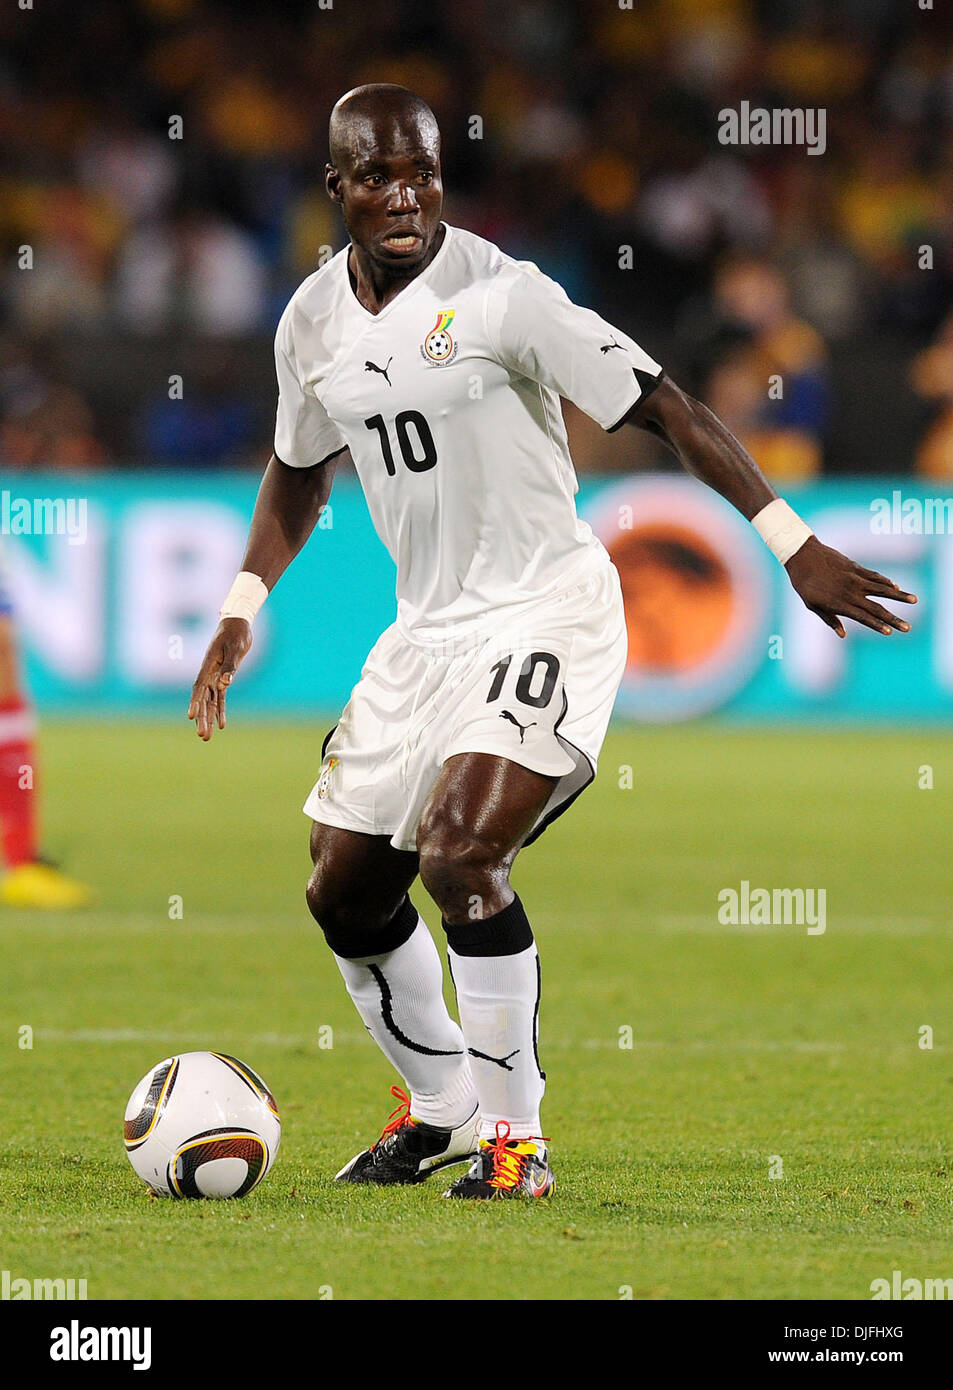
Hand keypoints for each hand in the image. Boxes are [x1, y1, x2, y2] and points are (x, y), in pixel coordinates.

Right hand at [187, 618, 252, 739]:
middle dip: (202, 718)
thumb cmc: (236, 634)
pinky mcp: (223, 678)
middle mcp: (208, 674)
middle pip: (203, 699)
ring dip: (208, 718)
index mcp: (208, 666)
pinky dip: (220, 710)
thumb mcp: (235, 648)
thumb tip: (226, 684)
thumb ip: (230, 666)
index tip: (191, 716)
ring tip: (206, 737)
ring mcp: (215, 677)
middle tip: (202, 736)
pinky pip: (220, 698)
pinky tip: (221, 725)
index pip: (199, 687)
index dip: (195, 702)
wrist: (237, 624)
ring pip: (209, 702)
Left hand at [784, 536, 916, 638]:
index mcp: (840, 604)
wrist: (803, 556)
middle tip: (908, 628)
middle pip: (877, 608)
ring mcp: (855, 579)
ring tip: (914, 600)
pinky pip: (874, 576)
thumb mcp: (812, 605)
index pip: (863, 618)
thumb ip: (829, 619)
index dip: (877, 626)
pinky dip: (886, 581)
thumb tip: (842, 635)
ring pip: (882, 589)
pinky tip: (896, 586)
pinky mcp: (856, 567)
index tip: (890, 632)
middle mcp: (851, 592)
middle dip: (894, 619)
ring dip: (900, 596)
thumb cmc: (804, 584)